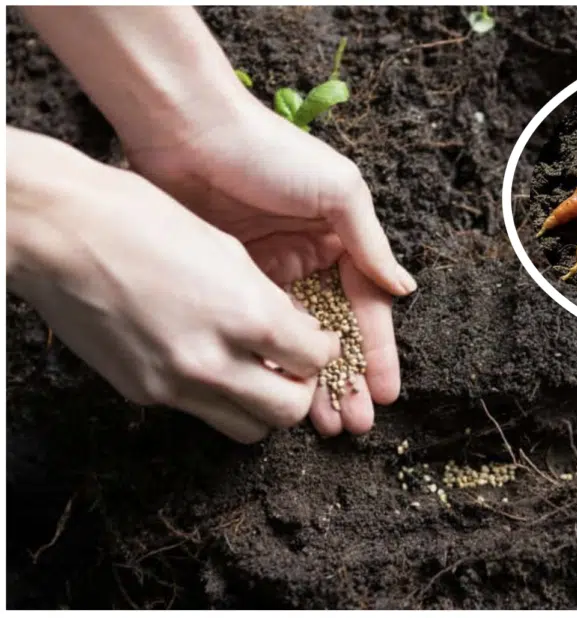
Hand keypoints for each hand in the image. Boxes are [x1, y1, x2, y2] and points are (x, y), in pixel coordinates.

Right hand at [7, 127, 339, 442]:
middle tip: (293, 365)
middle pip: (287, 412)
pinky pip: (198, 412)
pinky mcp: (142, 394)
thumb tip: (297, 331)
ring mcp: (173, 384)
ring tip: (255, 371)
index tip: (317, 340)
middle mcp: (211, 361)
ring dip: (262, 406)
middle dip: (300, 389)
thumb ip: (268, 299)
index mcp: (243, 315)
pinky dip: (215, 396)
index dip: (323, 349)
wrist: (56, 231)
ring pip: (247, 428)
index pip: (313, 360)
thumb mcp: (226, 248)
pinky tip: (208, 361)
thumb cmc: (139, 220)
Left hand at [122, 98, 415, 436]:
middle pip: (336, 334)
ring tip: (324, 423)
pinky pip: (260, 332)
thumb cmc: (270, 153)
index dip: (377, 352)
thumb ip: (369, 244)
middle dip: (347, 380)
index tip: (384, 393)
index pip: (367, 308)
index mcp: (342, 240)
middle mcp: (311, 260)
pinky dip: (272, 362)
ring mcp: (272, 274)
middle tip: (354, 424)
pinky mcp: (232, 280)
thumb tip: (403, 290)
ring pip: (299, 341)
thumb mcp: (337, 191)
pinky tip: (279, 392)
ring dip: (313, 381)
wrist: (189, 131)